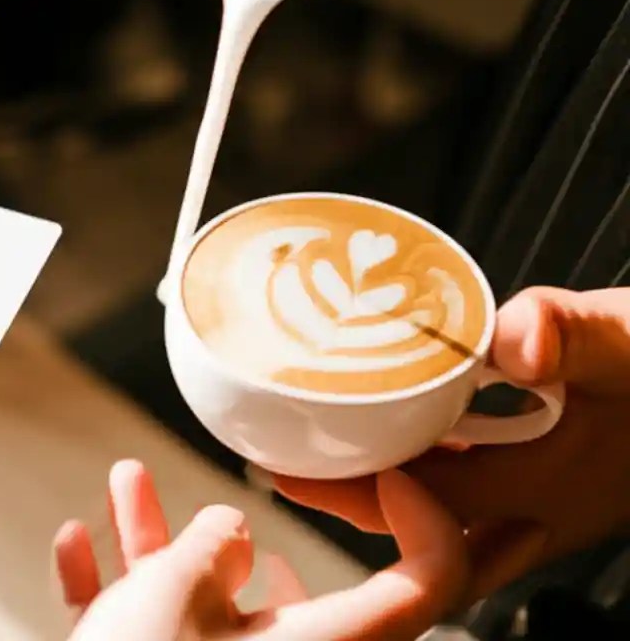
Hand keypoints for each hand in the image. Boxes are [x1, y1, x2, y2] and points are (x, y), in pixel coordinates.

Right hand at [54, 460, 471, 639]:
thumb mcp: (172, 592)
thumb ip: (208, 547)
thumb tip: (228, 527)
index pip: (427, 582)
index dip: (425, 518)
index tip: (385, 474)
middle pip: (300, 585)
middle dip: (255, 516)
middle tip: (303, 477)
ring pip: (209, 604)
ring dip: (162, 539)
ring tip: (125, 480)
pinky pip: (158, 635)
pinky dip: (121, 590)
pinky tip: (74, 548)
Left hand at [277, 287, 629, 604]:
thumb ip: (579, 336)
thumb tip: (513, 337)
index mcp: (550, 491)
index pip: (421, 511)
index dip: (350, 492)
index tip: (284, 460)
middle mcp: (544, 511)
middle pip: (419, 526)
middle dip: (349, 497)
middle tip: (281, 457)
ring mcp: (554, 500)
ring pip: (449, 515)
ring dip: (388, 487)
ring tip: (327, 443)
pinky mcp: (563, 478)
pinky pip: (477, 489)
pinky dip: (431, 464)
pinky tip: (409, 425)